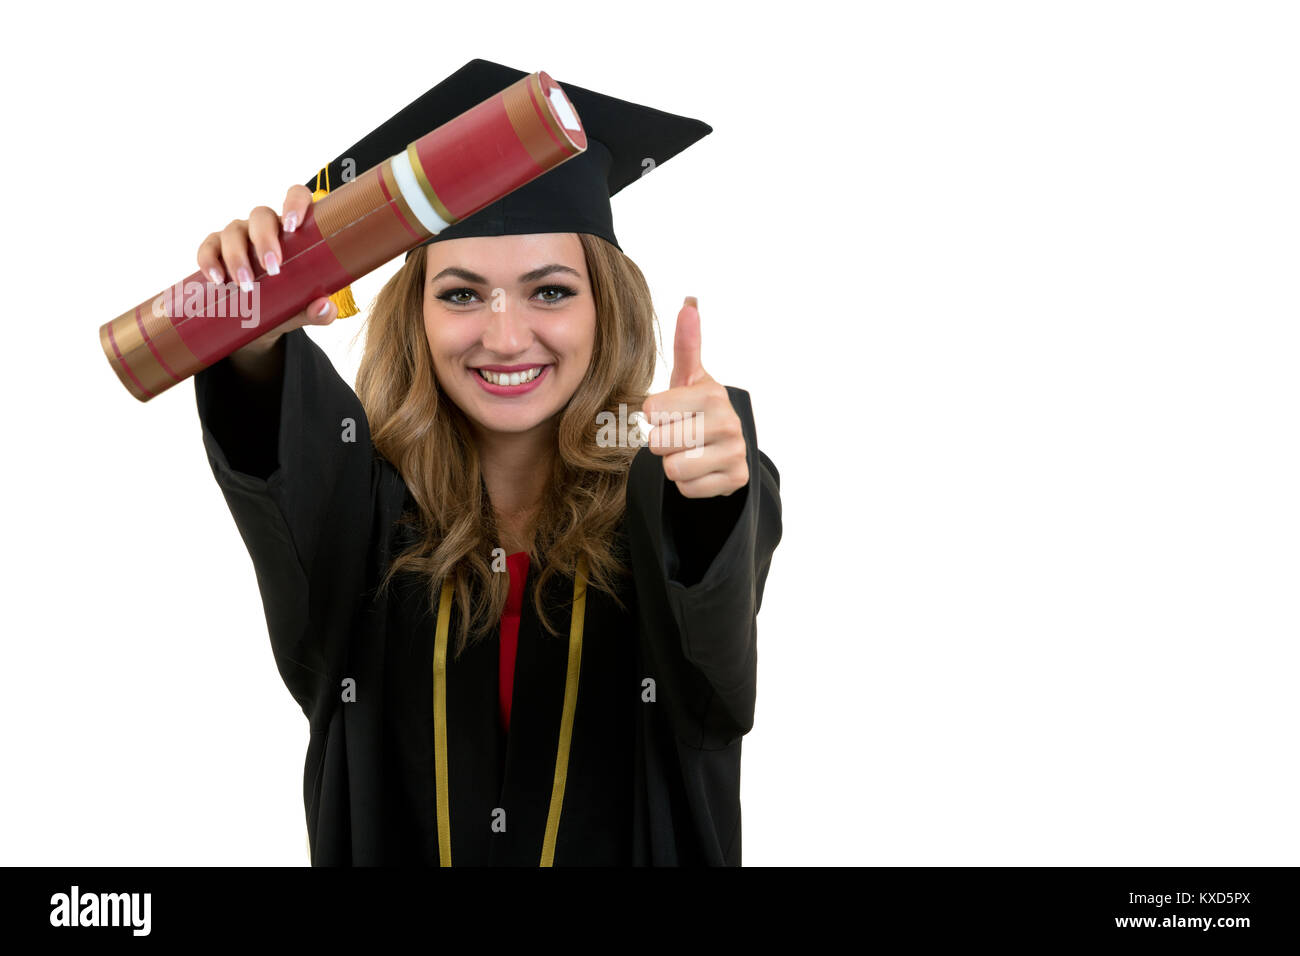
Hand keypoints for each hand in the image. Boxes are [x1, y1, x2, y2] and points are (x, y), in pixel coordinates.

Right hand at [195, 184, 341, 358]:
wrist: (260, 320)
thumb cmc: (289, 303)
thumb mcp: (307, 309)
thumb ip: (321, 312)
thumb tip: (324, 308)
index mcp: (293, 230)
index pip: (296, 197)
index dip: (294, 203)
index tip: (293, 226)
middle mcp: (264, 226)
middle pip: (260, 215)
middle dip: (264, 239)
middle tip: (273, 269)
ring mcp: (238, 235)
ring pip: (233, 231)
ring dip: (237, 257)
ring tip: (246, 285)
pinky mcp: (215, 249)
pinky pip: (208, 247)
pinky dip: (209, 260)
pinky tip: (216, 280)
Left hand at [640, 297, 748, 497]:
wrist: (728, 445)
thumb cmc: (698, 407)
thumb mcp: (690, 377)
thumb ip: (686, 345)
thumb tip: (689, 305)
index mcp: (713, 394)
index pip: (652, 411)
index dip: (655, 415)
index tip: (672, 412)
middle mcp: (729, 422)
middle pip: (660, 442)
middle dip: (663, 442)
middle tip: (680, 434)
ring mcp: (736, 453)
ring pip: (673, 468)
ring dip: (674, 463)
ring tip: (690, 451)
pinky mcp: (736, 480)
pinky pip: (687, 488)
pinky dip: (688, 483)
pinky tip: (701, 468)